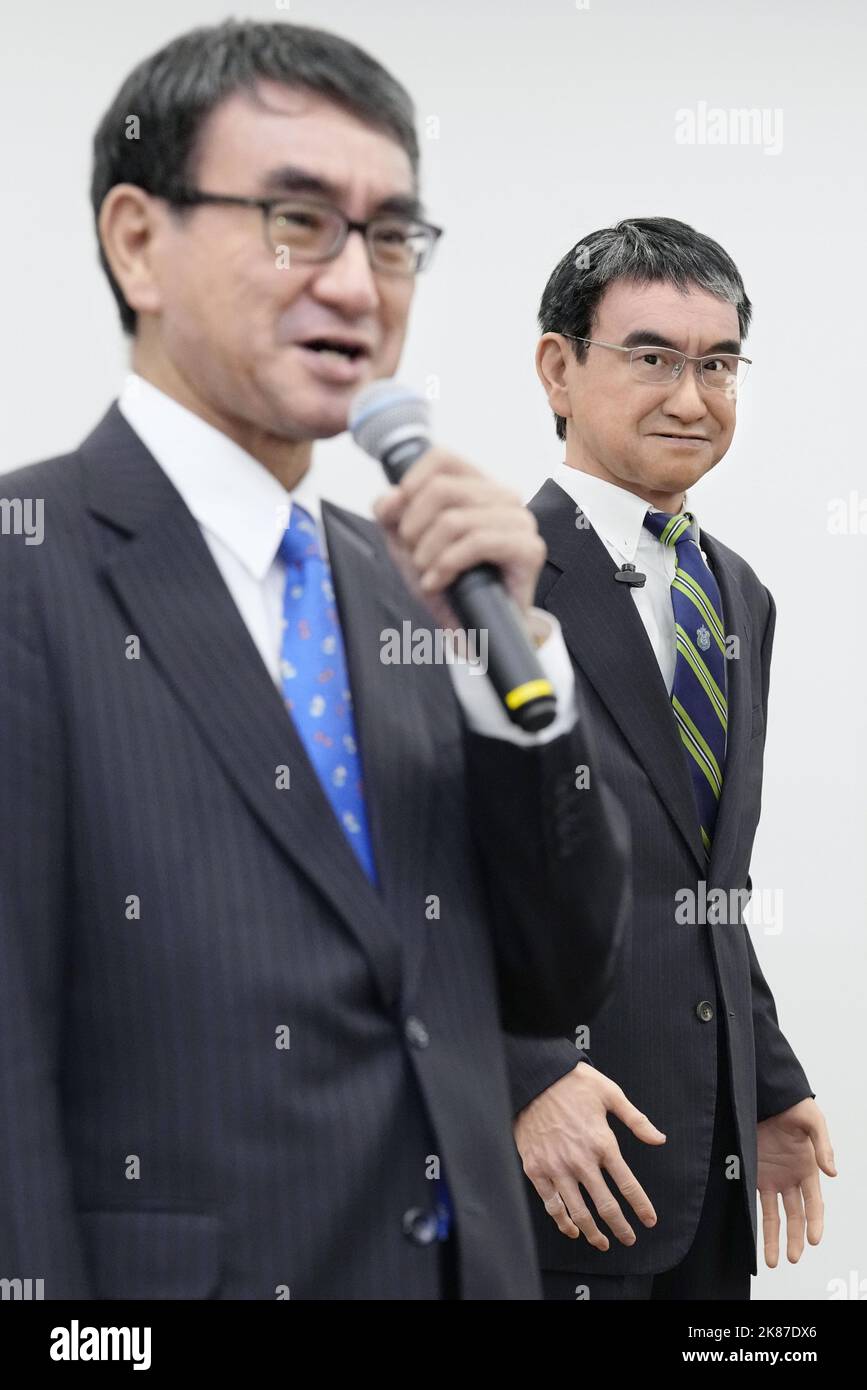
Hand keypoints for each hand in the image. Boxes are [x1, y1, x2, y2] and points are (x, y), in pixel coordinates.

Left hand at [372, 448, 546, 630]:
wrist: (472, 629)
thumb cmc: (447, 582)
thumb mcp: (407, 544)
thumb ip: (392, 514)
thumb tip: (391, 498)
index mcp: (479, 486)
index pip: (442, 458)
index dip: (411, 484)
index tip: (401, 520)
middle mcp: (504, 497)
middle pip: (442, 489)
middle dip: (414, 528)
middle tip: (414, 556)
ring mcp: (520, 521)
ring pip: (456, 519)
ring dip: (428, 553)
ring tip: (427, 573)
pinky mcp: (529, 549)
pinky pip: (477, 542)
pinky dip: (447, 564)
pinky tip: (438, 582)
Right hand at [514, 1063, 665, 1249]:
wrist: (534, 1078)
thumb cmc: (573, 1083)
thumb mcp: (610, 1094)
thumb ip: (636, 1120)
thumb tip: (659, 1139)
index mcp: (602, 1143)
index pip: (628, 1184)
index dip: (641, 1206)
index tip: (649, 1220)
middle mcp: (580, 1160)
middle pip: (605, 1206)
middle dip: (620, 1228)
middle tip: (628, 1239)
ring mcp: (556, 1167)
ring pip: (578, 1212)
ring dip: (592, 1232)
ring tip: (602, 1243)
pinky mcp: (535, 1169)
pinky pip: (551, 1204)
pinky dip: (562, 1221)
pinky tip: (571, 1229)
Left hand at [757, 1098, 835, 1266]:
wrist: (764, 1092)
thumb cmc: (792, 1104)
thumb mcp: (812, 1120)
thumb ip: (823, 1145)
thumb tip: (833, 1173)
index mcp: (808, 1168)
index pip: (814, 1203)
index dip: (816, 1222)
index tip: (814, 1240)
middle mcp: (791, 1177)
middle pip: (796, 1215)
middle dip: (796, 1238)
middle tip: (794, 1258)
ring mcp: (772, 1176)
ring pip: (775, 1214)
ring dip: (774, 1237)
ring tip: (773, 1261)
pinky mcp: (753, 1172)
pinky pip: (755, 1200)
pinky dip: (755, 1219)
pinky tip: (753, 1238)